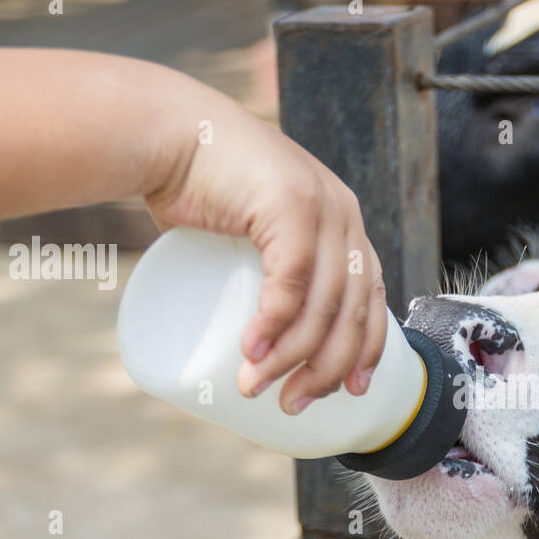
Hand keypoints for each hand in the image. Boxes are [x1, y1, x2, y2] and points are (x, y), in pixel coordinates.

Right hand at [145, 93, 386, 413]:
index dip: (368, 349)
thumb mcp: (253, 233)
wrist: (166, 133)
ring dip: (291, 357)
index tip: (352, 392)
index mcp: (343, 224)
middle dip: (327, 368)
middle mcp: (343, 213)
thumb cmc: (200, 190)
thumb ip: (271, 268)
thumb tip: (264, 334)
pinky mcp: (288, 203)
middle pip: (353, 310)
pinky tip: (253, 353)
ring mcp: (320, 206)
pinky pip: (291, 280)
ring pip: (323, 303)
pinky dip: (273, 323)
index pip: (372, 296)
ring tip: (256, 389)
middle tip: (294, 405)